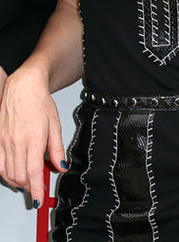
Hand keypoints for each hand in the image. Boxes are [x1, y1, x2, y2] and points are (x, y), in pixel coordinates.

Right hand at [0, 69, 65, 207]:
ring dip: (18, 183)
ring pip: (8, 173)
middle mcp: (16, 143)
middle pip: (20, 176)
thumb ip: (57, 149)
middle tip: (38, 191)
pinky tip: (15, 175)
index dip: (36, 189)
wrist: (22, 89)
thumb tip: (62, 166)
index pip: (34, 172)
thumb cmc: (39, 104)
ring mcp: (4, 143)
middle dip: (29, 187)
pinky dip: (6, 175)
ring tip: (28, 184)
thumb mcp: (55, 125)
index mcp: (33, 139)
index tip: (39, 200)